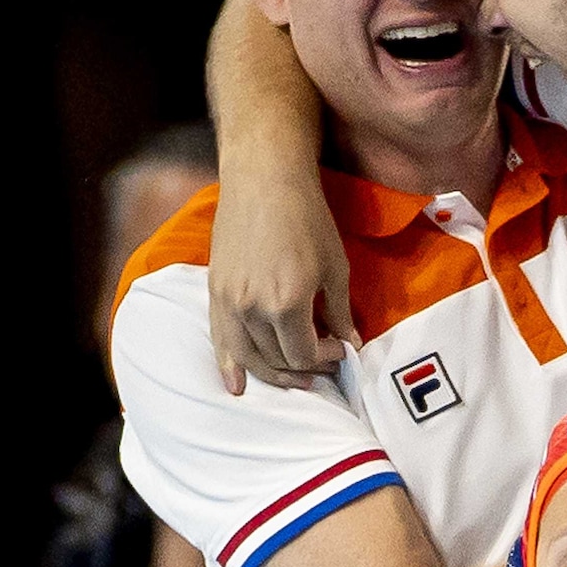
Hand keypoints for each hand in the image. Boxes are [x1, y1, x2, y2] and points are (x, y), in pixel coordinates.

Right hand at [207, 170, 352, 396]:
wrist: (263, 179)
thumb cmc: (307, 218)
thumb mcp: (335, 268)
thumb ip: (340, 311)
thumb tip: (351, 343)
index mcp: (286, 304)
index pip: (304, 354)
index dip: (324, 359)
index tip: (338, 349)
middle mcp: (253, 308)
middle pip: (276, 359)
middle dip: (302, 368)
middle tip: (320, 368)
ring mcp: (229, 300)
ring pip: (247, 356)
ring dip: (270, 373)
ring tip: (291, 380)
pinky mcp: (214, 290)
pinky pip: (219, 338)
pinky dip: (227, 364)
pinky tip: (235, 386)